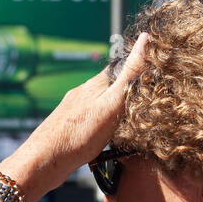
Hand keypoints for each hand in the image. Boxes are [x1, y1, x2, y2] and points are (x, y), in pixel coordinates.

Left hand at [0, 33, 150, 198]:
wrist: (44, 162)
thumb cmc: (78, 135)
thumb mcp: (111, 103)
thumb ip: (129, 75)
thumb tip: (146, 39)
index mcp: (96, 84)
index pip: (124, 67)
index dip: (141, 68)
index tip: (158, 76)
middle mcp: (84, 92)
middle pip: (113, 86)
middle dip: (130, 93)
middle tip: (148, 106)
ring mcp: (76, 110)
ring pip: (103, 104)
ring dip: (117, 111)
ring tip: (131, 124)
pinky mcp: (71, 127)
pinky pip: (94, 121)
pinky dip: (105, 126)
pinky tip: (109, 138)